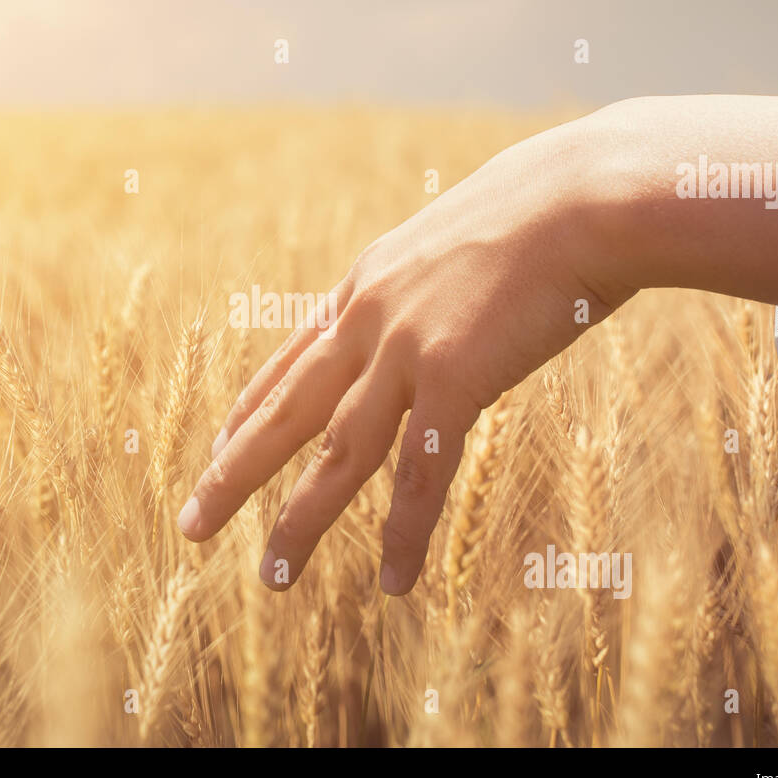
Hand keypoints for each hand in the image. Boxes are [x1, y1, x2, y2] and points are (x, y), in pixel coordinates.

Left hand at [178, 111, 632, 592]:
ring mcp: (403, 348)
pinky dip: (405, 533)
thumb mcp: (458, 237)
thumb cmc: (544, 209)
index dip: (250, 409)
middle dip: (233, 473)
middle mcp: (367, 317)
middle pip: (285, 412)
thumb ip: (433, 279)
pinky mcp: (452, 377)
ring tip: (272, 579)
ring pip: (337, 454)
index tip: (218, 445)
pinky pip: (421, 474)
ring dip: (300, 522)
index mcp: (366, 284)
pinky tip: (395, 582)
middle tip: (191, 524)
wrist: (586, 195)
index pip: (291, 359)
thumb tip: (447, 295)